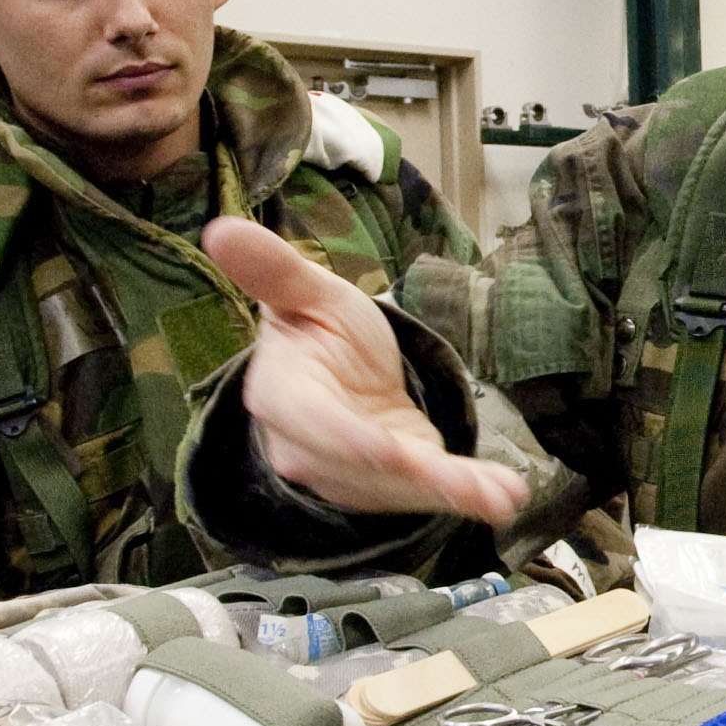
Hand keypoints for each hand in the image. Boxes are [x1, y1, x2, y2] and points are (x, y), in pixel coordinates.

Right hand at [200, 218, 527, 525]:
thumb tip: (220, 229)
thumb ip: (275, 270)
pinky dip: (468, 495)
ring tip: (502, 496)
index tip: (390, 451)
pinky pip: (426, 493)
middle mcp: (306, 448)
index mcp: (281, 394)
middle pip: (362, 467)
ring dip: (454, 491)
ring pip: (400, 488)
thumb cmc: (321, 329)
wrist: (342, 373)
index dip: (348, 440)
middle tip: (465, 485)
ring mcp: (347, 475)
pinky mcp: (387, 487)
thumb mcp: (310, 293)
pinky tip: (505, 496)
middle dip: (416, 477)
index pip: (312, 424)